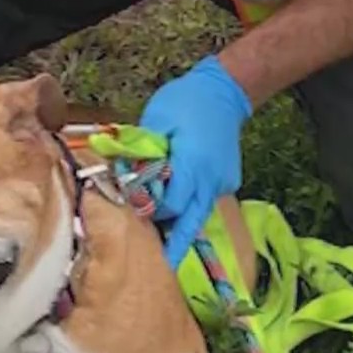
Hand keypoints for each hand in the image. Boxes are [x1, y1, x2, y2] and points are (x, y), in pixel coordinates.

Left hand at [139, 54, 252, 267]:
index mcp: (193, 166)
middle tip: (156, 262)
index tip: (133, 214)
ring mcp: (223, 183)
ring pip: (198, 214)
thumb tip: (125, 176)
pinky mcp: (227, 181)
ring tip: (164, 248)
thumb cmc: (185, 100)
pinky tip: (177, 206)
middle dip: (173, 242)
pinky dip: (190, 206)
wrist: (225, 90)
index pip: (170, 205)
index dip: (150, 212)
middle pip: (189, 222)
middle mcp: (211, 180)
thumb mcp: (156, 122)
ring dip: (180, 226)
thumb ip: (142, 152)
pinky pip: (205, 200)